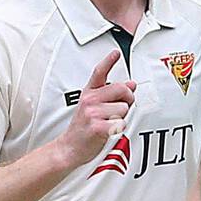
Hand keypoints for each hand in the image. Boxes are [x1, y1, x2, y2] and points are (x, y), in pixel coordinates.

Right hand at [55, 49, 135, 168]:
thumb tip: (131, 85)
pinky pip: (121, 123)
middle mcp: (90, 100)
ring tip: (109, 122)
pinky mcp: (97, 127)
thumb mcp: (92, 106)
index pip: (99, 72)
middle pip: (121, 89)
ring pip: (124, 108)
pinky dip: (119, 128)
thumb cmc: (83, 127)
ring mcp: (93, 113)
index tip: (116, 53)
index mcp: (89, 92)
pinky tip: (108, 131)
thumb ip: (111, 94)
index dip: (108, 61)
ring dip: (121, 117)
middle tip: (120, 108)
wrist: (70, 147)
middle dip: (127, 99)